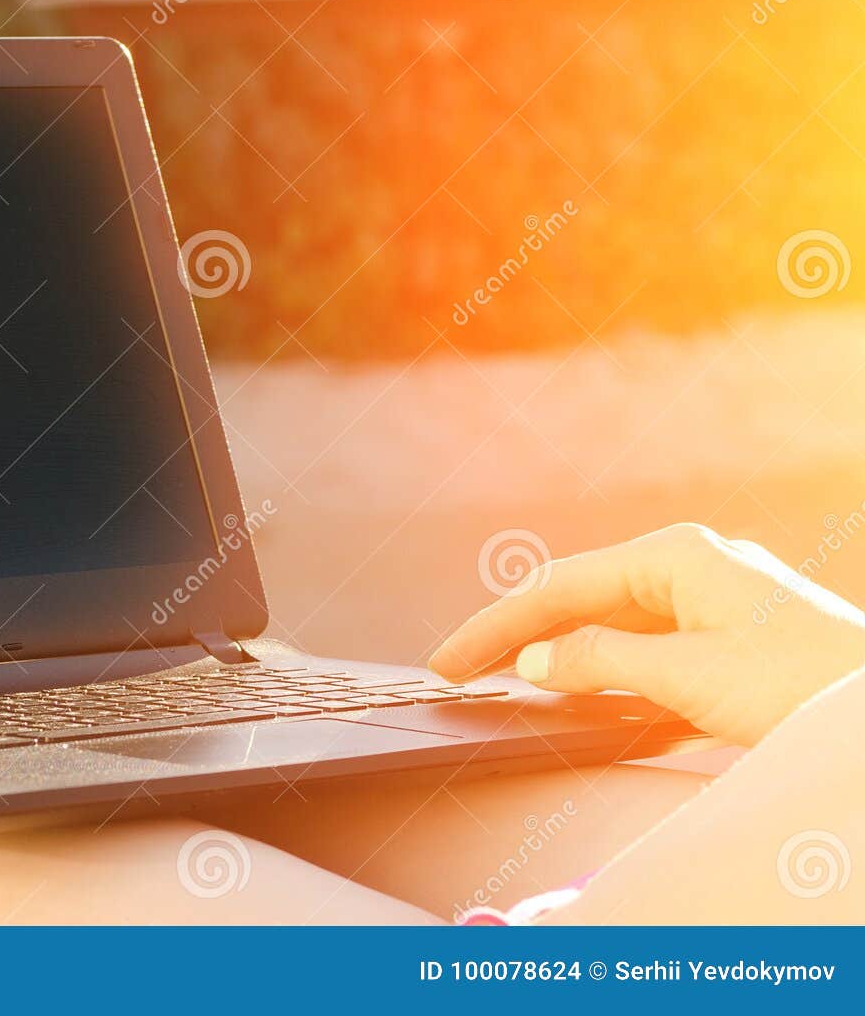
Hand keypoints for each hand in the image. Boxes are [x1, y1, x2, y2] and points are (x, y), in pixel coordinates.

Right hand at [430, 523, 864, 745]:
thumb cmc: (806, 685)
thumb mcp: (689, 676)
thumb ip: (601, 663)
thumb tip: (535, 659)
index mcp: (675, 556)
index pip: (557, 587)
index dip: (494, 627)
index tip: (447, 661)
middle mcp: (691, 566)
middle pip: (580, 599)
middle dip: (519, 635)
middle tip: (462, 672)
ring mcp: (715, 599)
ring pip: (614, 625)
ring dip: (562, 656)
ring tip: (507, 684)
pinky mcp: (734, 637)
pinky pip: (649, 647)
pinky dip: (607, 671)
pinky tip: (582, 696)